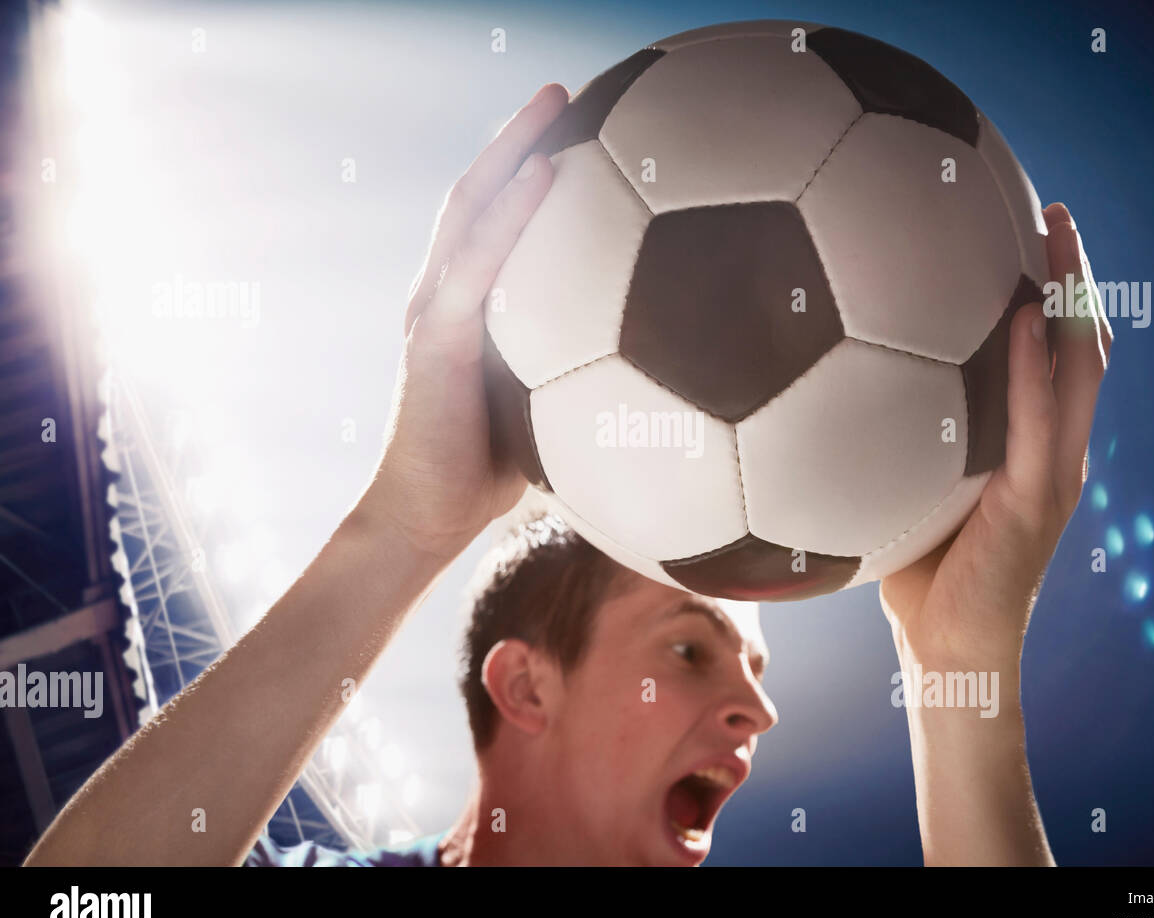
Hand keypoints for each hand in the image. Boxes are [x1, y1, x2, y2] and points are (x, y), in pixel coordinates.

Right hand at [356, 83, 567, 561]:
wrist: (423, 523)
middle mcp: (446, 297)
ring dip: (513, 148)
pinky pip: (475, 264)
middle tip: (567, 88)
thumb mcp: (545, 414)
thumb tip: (659, 373)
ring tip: (556, 98)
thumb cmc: (487, 475)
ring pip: (470, 210)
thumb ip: (579, 379)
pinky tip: (549, 172)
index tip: (579, 130)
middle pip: (480, 194)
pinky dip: (509, 215)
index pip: (495, 222)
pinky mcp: (433, 341)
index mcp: (469, 309)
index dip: (527, 170)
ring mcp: (433, 313)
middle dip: (521, 135)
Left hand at [879, 203, 1112, 673]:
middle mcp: (1053, 451)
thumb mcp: (907, 496)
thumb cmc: (919, 576)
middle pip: (1081, 346)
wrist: (948, 650)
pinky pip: (1039, 420)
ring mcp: (1054, 473)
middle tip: (1054, 212)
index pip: (1055, 358)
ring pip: (1081, 369)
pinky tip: (1020, 316)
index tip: (1029, 237)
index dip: (1055, 296)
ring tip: (1056, 236)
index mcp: (1029, 449)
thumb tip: (826, 391)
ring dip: (1072, 299)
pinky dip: (1034, 367)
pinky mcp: (1038, 499)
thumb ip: (895, 446)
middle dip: (1075, 277)